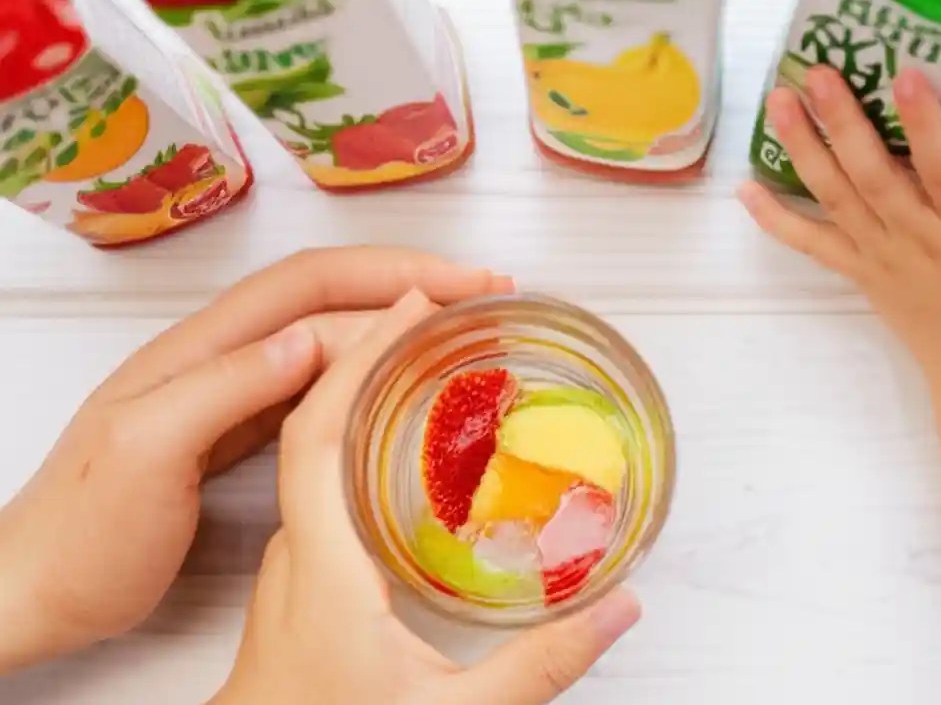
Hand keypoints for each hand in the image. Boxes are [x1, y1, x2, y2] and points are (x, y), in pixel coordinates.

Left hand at [0, 247, 512, 672]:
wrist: (37, 590)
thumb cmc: (81, 535)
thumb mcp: (144, 453)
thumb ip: (225, 387)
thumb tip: (312, 337)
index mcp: (197, 350)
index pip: (311, 289)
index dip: (390, 279)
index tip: (460, 292)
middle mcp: (217, 357)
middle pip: (325, 293)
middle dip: (407, 278)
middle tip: (483, 291)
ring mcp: (228, 392)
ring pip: (327, 332)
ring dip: (394, 317)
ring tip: (458, 323)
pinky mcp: (237, 431)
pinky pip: (317, 381)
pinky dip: (370, 367)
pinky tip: (400, 383)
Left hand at [212, 291, 641, 704]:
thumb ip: (543, 664)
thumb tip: (619, 610)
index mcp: (321, 565)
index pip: (321, 430)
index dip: (360, 358)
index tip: (408, 305)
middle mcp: (295, 549)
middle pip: (315, 420)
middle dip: (369, 353)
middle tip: (436, 316)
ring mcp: (291, 561)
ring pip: (314, 448)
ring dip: (361, 390)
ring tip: (424, 359)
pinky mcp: (298, 577)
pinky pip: (320, 478)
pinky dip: (356, 435)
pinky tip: (400, 440)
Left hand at [738, 66, 940, 384]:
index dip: (924, 126)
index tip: (903, 77)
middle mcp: (924, 240)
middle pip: (876, 179)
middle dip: (844, 124)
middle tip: (819, 75)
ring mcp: (885, 258)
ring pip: (839, 201)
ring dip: (805, 152)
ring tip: (780, 103)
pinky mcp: (862, 274)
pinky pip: (814, 246)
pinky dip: (778, 222)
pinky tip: (746, 190)